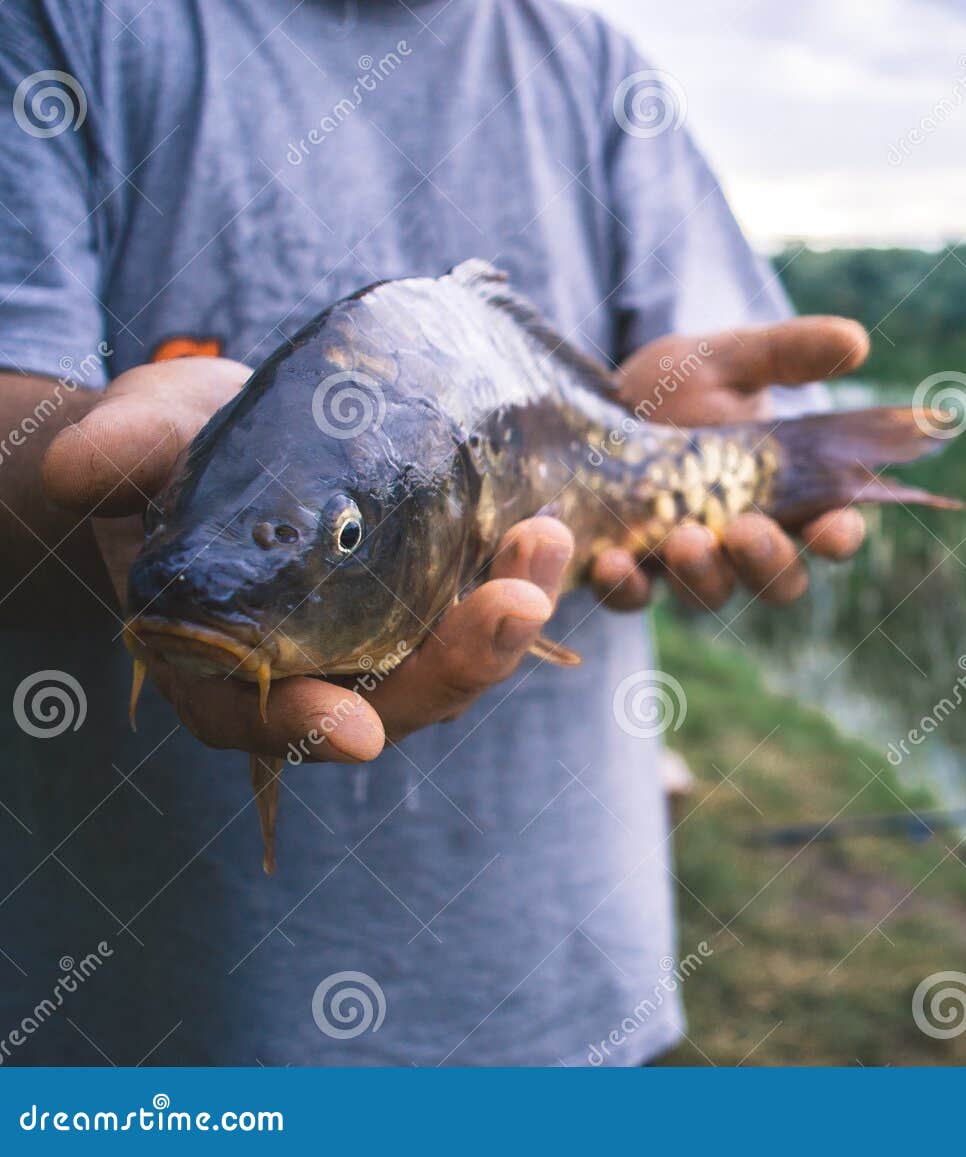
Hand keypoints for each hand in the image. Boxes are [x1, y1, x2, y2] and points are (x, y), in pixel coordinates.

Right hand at [41, 357, 573, 761]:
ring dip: (511, 615)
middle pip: (395, 701)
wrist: (241, 429)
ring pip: (457, 659)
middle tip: (516, 604)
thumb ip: (125, 454)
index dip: (301, 727)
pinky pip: (488, 611)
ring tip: (549, 540)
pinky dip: (524, 580)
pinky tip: (555, 530)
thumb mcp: (144, 438)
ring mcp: (385, 644)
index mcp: (223, 665)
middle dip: (460, 663)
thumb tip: (80, 466)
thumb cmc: (174, 446)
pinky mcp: (436, 603)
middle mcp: (316, 672)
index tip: (350, 730)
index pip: (259, 718)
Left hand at [590, 316, 871, 611]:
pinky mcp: (630, 570)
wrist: (597, 399)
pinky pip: (632, 598)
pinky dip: (624, 588)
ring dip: (703, 576)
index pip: (832, 530)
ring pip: (710, 593)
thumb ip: (790, 353)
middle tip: (748, 531)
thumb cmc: (681, 385)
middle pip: (779, 579)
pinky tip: (610, 564)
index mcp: (787, 496)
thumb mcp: (731, 360)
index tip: (831, 527)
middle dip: (768, 562)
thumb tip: (856, 341)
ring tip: (686, 541)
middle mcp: (744, 540)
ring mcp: (687, 562)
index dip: (838, 535)